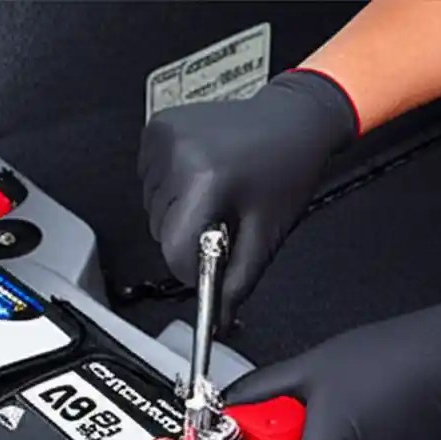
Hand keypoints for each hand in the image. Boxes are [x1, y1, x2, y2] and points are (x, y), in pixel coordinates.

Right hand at [139, 70, 357, 324]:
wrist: (293, 119)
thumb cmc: (287, 169)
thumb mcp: (268, 233)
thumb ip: (238, 281)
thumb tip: (218, 319)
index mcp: (207, 179)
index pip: (173, 248)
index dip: (191, 265)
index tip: (210, 260)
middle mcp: (179, 154)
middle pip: (160, 229)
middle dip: (188, 233)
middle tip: (224, 216)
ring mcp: (164, 137)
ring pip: (151, 206)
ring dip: (177, 209)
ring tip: (214, 191)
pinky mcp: (156, 127)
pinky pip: (148, 179)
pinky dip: (169, 185)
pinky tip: (199, 174)